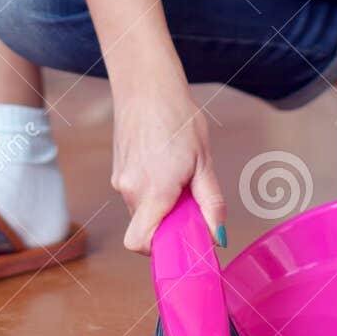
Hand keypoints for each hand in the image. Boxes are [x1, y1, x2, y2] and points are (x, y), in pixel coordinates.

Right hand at [111, 83, 226, 255]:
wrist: (147, 85)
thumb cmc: (177, 117)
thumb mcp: (203, 161)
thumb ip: (211, 203)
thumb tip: (218, 237)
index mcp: (152, 191)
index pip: (139, 243)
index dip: (158, 250)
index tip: (182, 238)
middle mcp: (130, 190)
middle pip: (145, 228)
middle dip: (168, 223)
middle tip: (190, 200)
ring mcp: (120, 179)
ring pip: (141, 209)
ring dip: (160, 204)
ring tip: (179, 172)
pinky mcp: (118, 168)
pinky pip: (135, 192)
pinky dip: (151, 189)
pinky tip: (165, 162)